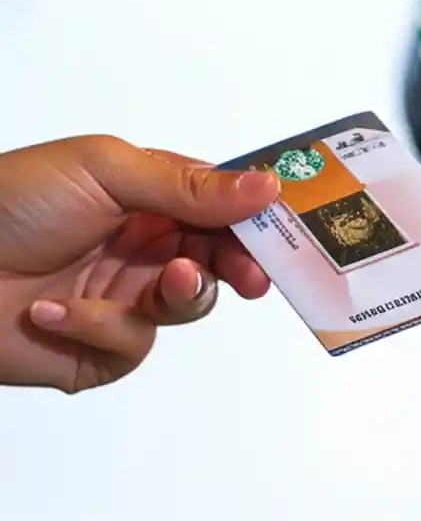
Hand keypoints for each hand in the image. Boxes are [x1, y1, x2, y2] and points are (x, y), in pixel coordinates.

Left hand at [0, 135, 279, 392]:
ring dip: (180, 294)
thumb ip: (189, 186)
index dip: (257, 218)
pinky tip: (55, 311)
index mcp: (145, 198)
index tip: (291, 228)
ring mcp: (123, 299)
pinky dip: (100, 328)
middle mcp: (140, 248)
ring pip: (191, 306)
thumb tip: (267, 187)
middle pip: (221, 259)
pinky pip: (134, 346)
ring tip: (161, 284)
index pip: (222, 206)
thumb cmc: (7, 203)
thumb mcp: (105, 171)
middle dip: (240, 266)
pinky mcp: (99, 350)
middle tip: (254, 275)